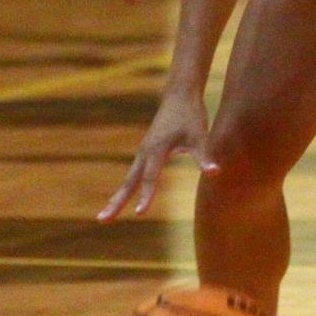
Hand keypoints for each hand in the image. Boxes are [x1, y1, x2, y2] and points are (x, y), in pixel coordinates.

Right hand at [99, 90, 218, 220]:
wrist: (179, 95)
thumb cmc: (191, 115)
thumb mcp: (200, 136)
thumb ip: (205, 157)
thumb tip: (214, 173)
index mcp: (157, 149)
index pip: (151, 178)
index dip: (146, 196)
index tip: (139, 214)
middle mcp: (145, 151)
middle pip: (129, 182)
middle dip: (116, 202)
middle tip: (101, 220)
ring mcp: (143, 151)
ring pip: (128, 179)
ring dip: (117, 197)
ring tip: (105, 215)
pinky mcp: (146, 151)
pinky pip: (133, 174)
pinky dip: (125, 188)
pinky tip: (121, 198)